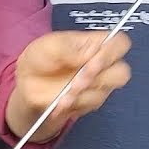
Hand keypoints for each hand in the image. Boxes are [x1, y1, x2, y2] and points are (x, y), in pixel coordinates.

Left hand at [11, 31, 131, 137]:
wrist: (26, 85)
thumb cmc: (38, 59)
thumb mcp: (47, 46)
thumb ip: (69, 48)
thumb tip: (88, 55)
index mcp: (93, 44)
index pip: (119, 43)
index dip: (111, 54)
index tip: (90, 63)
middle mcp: (100, 64)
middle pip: (121, 72)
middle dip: (98, 78)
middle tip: (77, 82)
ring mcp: (97, 84)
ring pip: (105, 91)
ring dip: (82, 95)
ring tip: (62, 96)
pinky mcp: (89, 100)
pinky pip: (91, 105)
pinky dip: (74, 105)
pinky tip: (60, 103)